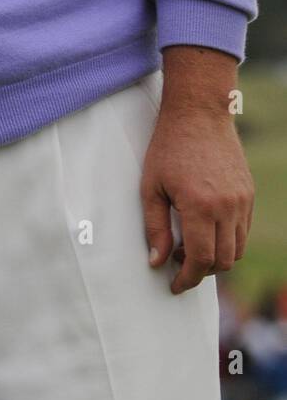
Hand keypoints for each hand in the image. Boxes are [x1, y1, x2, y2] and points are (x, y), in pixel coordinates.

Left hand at [141, 46, 253, 293]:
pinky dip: (226, 241)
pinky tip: (204, 231)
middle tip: (177, 266)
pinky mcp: (249, 194)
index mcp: (200, 207)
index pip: (201, 260)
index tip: (173, 285)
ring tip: (188, 248)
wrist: (198, 114)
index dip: (187, 278)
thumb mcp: (150, 187)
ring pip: (237, 249)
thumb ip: (154, 227)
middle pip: (223, 260)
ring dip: (216, 258)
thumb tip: (156, 262)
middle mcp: (227, 208)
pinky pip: (242, 230)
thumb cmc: (167, 148)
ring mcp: (243, 201)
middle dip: (200, 271)